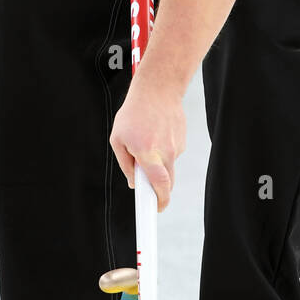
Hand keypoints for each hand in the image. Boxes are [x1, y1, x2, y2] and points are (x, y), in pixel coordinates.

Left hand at [109, 80, 185, 209]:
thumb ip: (125, 163)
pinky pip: (171, 154)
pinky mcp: (181, 140)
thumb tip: (133, 182)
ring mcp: (176, 146)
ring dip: (158, 164)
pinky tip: (155, 134)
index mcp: (147, 153)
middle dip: (159, 189)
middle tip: (148, 188)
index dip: (160, 202)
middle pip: (167, 182)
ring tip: (146, 143)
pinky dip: (163, 151)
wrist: (158, 88)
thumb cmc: (134, 113)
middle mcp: (165, 152)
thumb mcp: (118, 138)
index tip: (156, 211)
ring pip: (168, 167)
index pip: (159, 185)